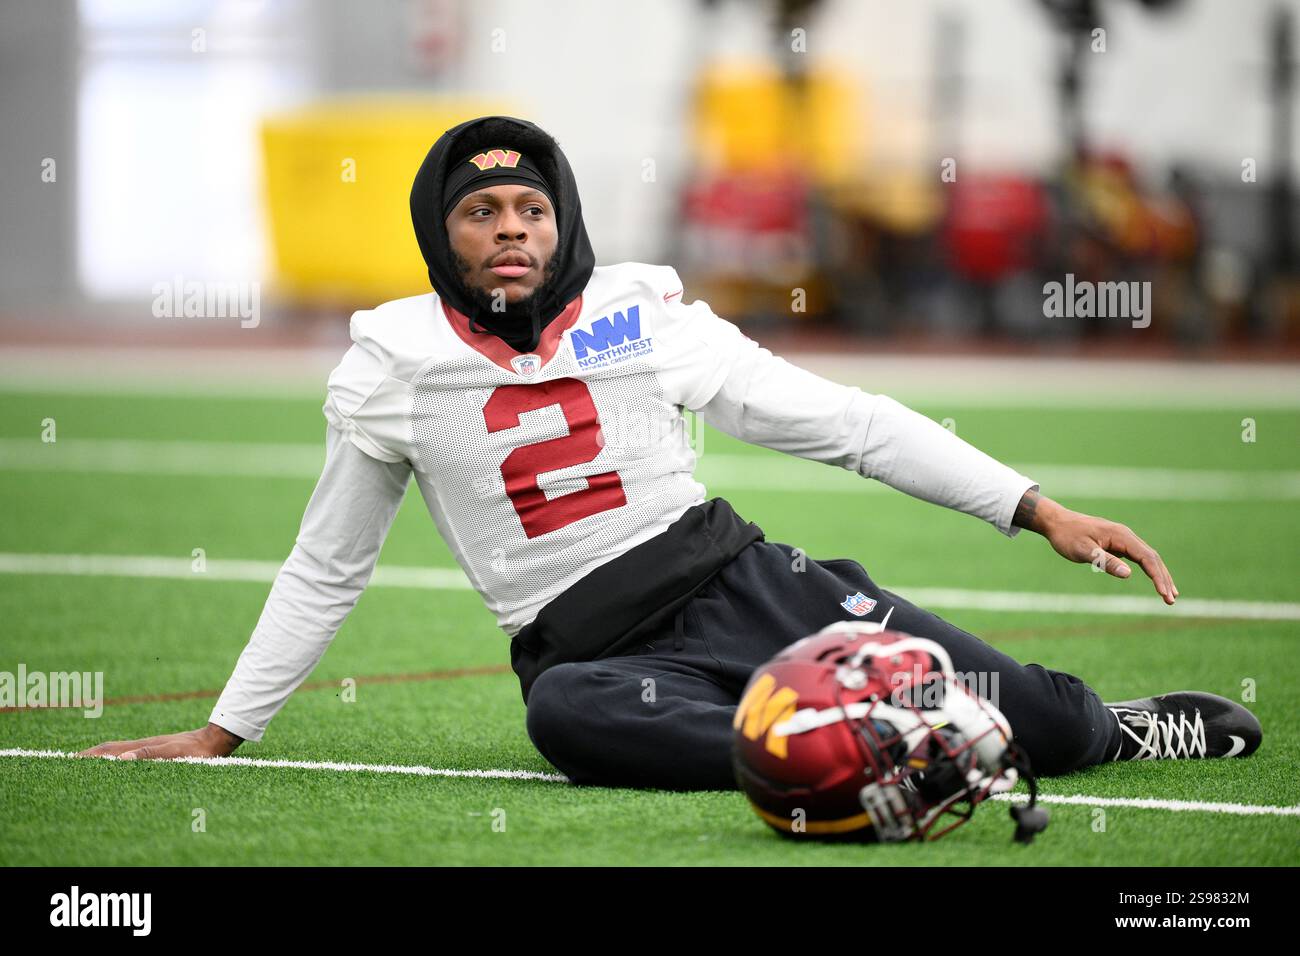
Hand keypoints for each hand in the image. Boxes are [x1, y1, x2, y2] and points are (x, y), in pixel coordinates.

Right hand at [77, 722, 242, 760]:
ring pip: (119, 751)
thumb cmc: (196, 750)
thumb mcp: (174, 754)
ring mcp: (148, 746)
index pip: (108, 751)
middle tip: (69, 763)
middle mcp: (141, 745)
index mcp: (141, 747)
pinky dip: (116, 758)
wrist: (214, 740)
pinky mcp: (157, 749)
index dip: (89, 756)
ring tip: (86, 763)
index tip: (70, 761)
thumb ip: (149, 755)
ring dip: (101, 756)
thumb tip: (122, 759)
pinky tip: (117, 762)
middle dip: (89, 756)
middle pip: (109, 749)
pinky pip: (130, 754)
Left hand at [1014, 490, 1178, 604]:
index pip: (1147, 558)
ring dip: (1160, 575)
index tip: (1164, 594)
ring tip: (1169, 594)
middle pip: (1152, 558)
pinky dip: (1149, 569)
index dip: (1158, 576)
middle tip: (1171, 601)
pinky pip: (1139, 557)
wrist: (1056, 522)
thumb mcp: (1083, 551)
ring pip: (1148, 557)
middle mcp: (1126, 535)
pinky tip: (1155, 579)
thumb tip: (1128, 574)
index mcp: (1121, 536)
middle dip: (1163, 578)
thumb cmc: (1067, 536)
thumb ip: (1105, 561)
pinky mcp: (1118, 543)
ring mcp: (1123, 539)